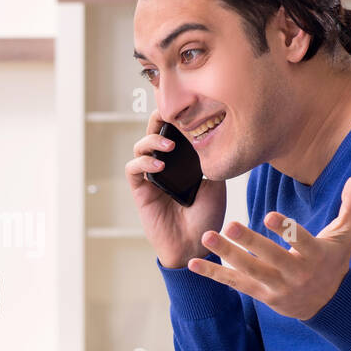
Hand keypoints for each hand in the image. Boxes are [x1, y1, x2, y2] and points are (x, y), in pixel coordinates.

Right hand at [125, 110, 227, 267]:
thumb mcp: (216, 183)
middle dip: (158, 120)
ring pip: (140, 147)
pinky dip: (143, 162)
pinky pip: (133, 169)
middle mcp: (165, 166)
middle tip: (168, 114)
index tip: (184, 105)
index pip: (174, 133)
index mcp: (182, 162)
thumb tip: (209, 137)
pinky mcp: (140, 190)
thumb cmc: (207, 217)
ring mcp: (151, 177)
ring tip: (169, 147)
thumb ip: (210, 160)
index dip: (175, 118)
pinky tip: (159, 165)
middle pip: (153, 133)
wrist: (196, 244)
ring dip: (152, 141)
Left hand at [190, 175, 350, 319]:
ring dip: (226, 255)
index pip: (301, 241)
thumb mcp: (346, 236)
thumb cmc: (335, 261)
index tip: (269, 215)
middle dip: (249, 242)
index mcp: (315, 256)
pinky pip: (235, 284)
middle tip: (229, 226)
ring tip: (206, 237)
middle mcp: (295, 273)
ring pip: (249, 271)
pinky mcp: (262, 295)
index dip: (285, 230)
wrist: (330, 304)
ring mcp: (277, 287)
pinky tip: (194, 262)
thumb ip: (350, 207)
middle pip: (270, 258)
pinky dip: (214, 274)